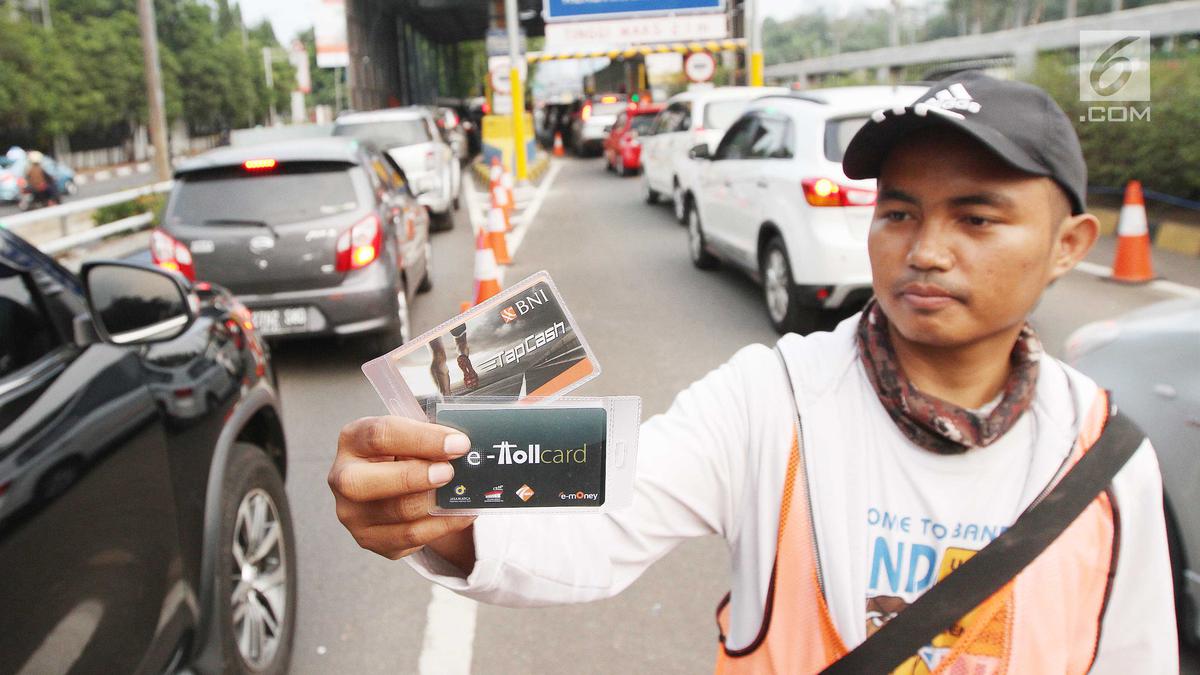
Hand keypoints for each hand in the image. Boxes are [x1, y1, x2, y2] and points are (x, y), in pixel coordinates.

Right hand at [329, 416, 475, 563]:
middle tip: (449, 472)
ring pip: (396, 512)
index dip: (421, 439)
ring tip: (461, 492)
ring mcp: (353, 513)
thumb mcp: (410, 435)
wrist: (394, 483)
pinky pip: (410, 536)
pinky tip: (462, 512)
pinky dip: (442, 524)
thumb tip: (462, 447)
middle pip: (367, 482)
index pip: (379, 436)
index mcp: (352, 440)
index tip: (457, 443)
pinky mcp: (370, 539)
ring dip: (435, 502)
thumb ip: (430, 437)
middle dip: (414, 477)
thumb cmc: (404, 452)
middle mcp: (343, 478)